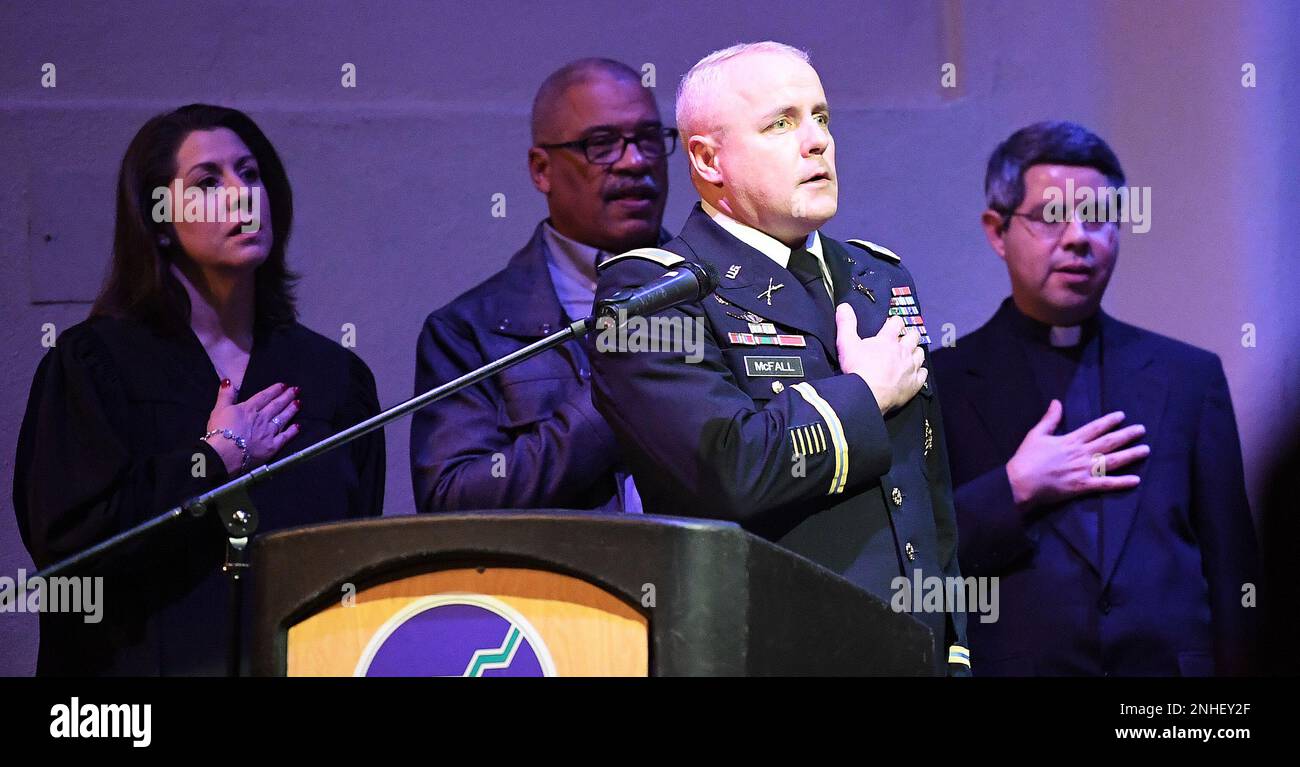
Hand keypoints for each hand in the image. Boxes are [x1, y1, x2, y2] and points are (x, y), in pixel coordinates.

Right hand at [204, 380, 300, 473]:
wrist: (225, 453)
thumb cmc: (219, 431)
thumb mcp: (219, 410)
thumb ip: (225, 395)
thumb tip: (228, 381)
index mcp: (249, 409)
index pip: (264, 396)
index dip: (275, 390)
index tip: (284, 385)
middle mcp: (262, 418)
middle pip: (276, 405)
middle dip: (287, 397)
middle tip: (296, 390)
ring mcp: (269, 432)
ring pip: (283, 418)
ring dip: (291, 410)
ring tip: (299, 403)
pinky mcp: (272, 446)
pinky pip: (285, 437)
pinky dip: (292, 431)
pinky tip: (298, 426)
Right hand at [835, 305, 926, 414]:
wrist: (866, 394)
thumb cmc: (857, 369)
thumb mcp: (846, 343)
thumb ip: (846, 323)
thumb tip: (844, 306)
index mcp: (887, 340)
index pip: (897, 322)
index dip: (895, 321)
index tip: (892, 324)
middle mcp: (903, 351)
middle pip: (913, 336)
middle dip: (909, 335)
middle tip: (904, 339)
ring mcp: (910, 367)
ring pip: (920, 354)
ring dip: (916, 352)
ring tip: (910, 354)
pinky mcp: (914, 384)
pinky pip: (923, 374)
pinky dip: (921, 372)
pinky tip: (917, 372)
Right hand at [1005, 400, 1148, 508]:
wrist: (1021, 482)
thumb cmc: (1026, 458)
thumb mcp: (1036, 434)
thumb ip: (1050, 419)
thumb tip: (1057, 402)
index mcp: (1070, 440)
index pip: (1095, 428)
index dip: (1109, 421)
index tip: (1122, 415)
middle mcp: (1081, 453)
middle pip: (1109, 442)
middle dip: (1127, 435)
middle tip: (1142, 430)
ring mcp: (1083, 470)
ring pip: (1112, 461)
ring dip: (1130, 455)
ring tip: (1145, 450)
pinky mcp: (1082, 486)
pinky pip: (1106, 484)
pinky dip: (1122, 482)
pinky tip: (1136, 480)